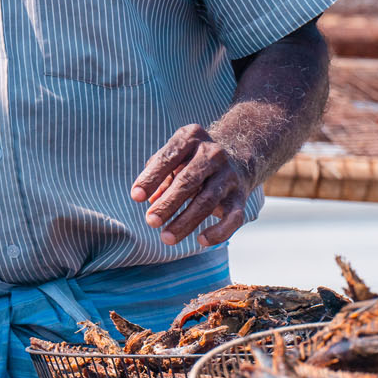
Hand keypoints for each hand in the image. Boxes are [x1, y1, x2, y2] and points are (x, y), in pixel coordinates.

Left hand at [132, 123, 256, 245]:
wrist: (237, 156)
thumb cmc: (191, 159)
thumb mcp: (174, 157)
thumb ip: (159, 175)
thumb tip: (148, 199)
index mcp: (191, 137)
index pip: (168, 158)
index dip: (151, 178)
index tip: (136, 197)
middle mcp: (213, 154)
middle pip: (188, 181)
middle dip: (168, 203)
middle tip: (150, 221)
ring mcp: (229, 175)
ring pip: (207, 201)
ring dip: (185, 222)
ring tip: (166, 238)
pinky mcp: (241, 197)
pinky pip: (233, 218)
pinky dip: (219, 232)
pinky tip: (201, 241)